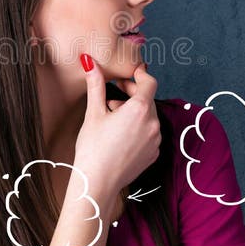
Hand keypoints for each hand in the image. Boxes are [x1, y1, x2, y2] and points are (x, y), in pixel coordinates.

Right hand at [76, 58, 159, 199]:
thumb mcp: (93, 113)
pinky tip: (119, 136)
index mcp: (139, 109)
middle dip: (131, 94)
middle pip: (147, 99)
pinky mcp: (153, 154)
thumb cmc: (93, 148)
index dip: (139, 74)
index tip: (130, 72)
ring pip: (147, 117)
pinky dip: (137, 129)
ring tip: (111, 119)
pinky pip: (148, 133)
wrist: (97, 183)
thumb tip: (89, 62)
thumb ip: (96, 85)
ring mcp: (155, 140)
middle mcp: (152, 124)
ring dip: (133, 112)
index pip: (149, 82)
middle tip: (112, 96)